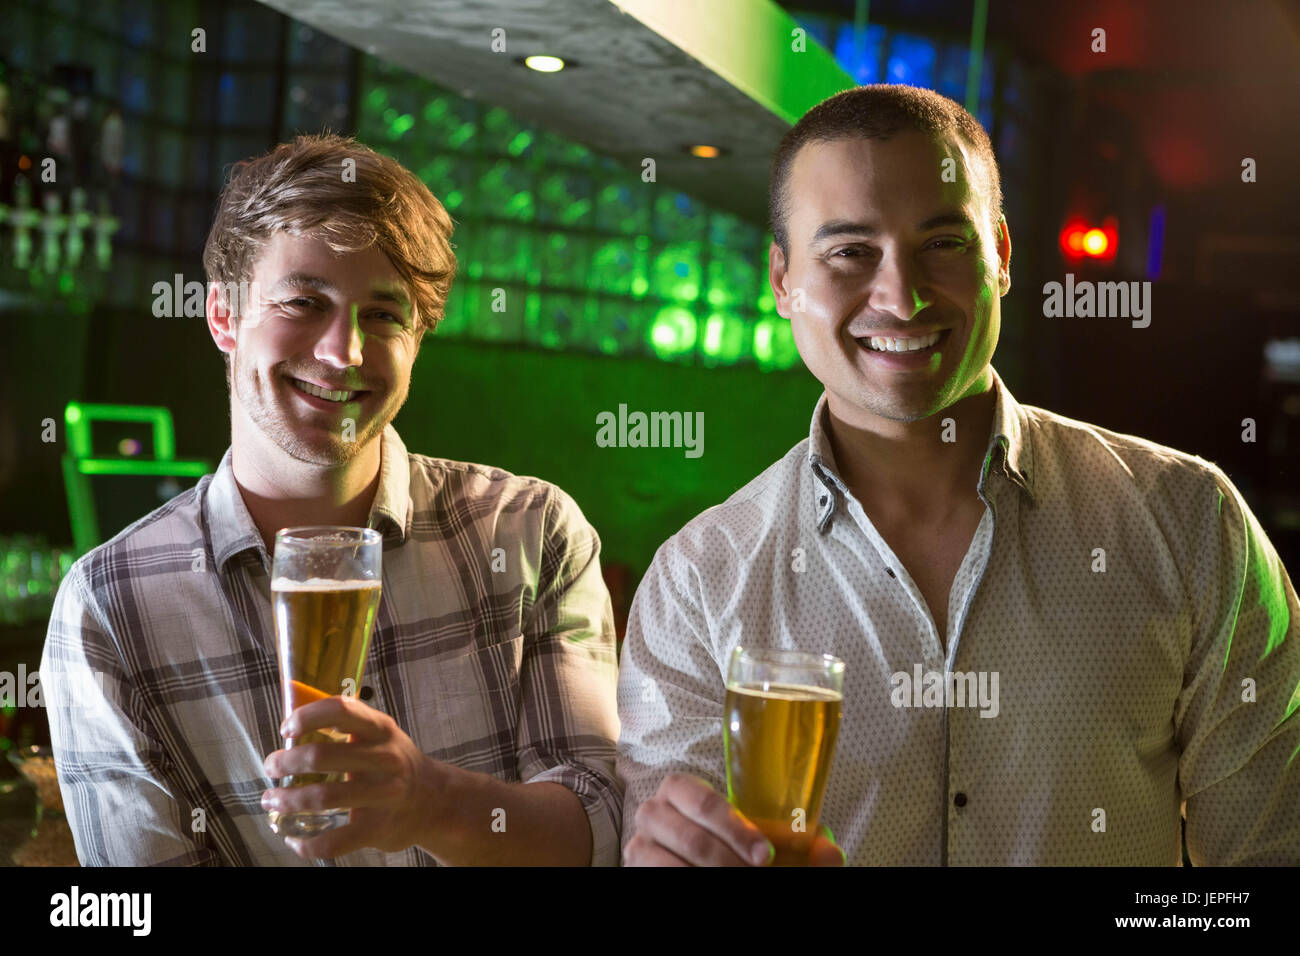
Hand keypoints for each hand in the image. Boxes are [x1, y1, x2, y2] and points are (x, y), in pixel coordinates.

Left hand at [261, 694, 443, 858]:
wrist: (434, 801)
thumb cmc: (393, 764)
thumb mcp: (380, 734)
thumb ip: (347, 726)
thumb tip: (292, 727)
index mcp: (381, 729)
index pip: (341, 710)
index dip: (307, 716)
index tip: (287, 729)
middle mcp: (384, 759)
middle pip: (321, 756)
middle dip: (285, 762)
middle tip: (272, 767)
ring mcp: (383, 795)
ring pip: (322, 797)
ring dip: (286, 800)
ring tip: (271, 800)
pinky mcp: (377, 829)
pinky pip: (334, 841)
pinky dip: (306, 844)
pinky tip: (294, 840)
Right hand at [624, 773, 844, 865]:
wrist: (713, 863)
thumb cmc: (737, 853)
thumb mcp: (769, 847)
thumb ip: (804, 850)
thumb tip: (829, 849)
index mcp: (681, 791)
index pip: (701, 800)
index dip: (734, 828)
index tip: (766, 855)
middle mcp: (653, 813)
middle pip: (690, 839)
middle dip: (728, 862)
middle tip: (757, 875)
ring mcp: (639, 847)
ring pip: (670, 867)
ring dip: (709, 877)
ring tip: (740, 887)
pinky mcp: (633, 872)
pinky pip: (656, 880)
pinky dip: (687, 885)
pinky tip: (710, 891)